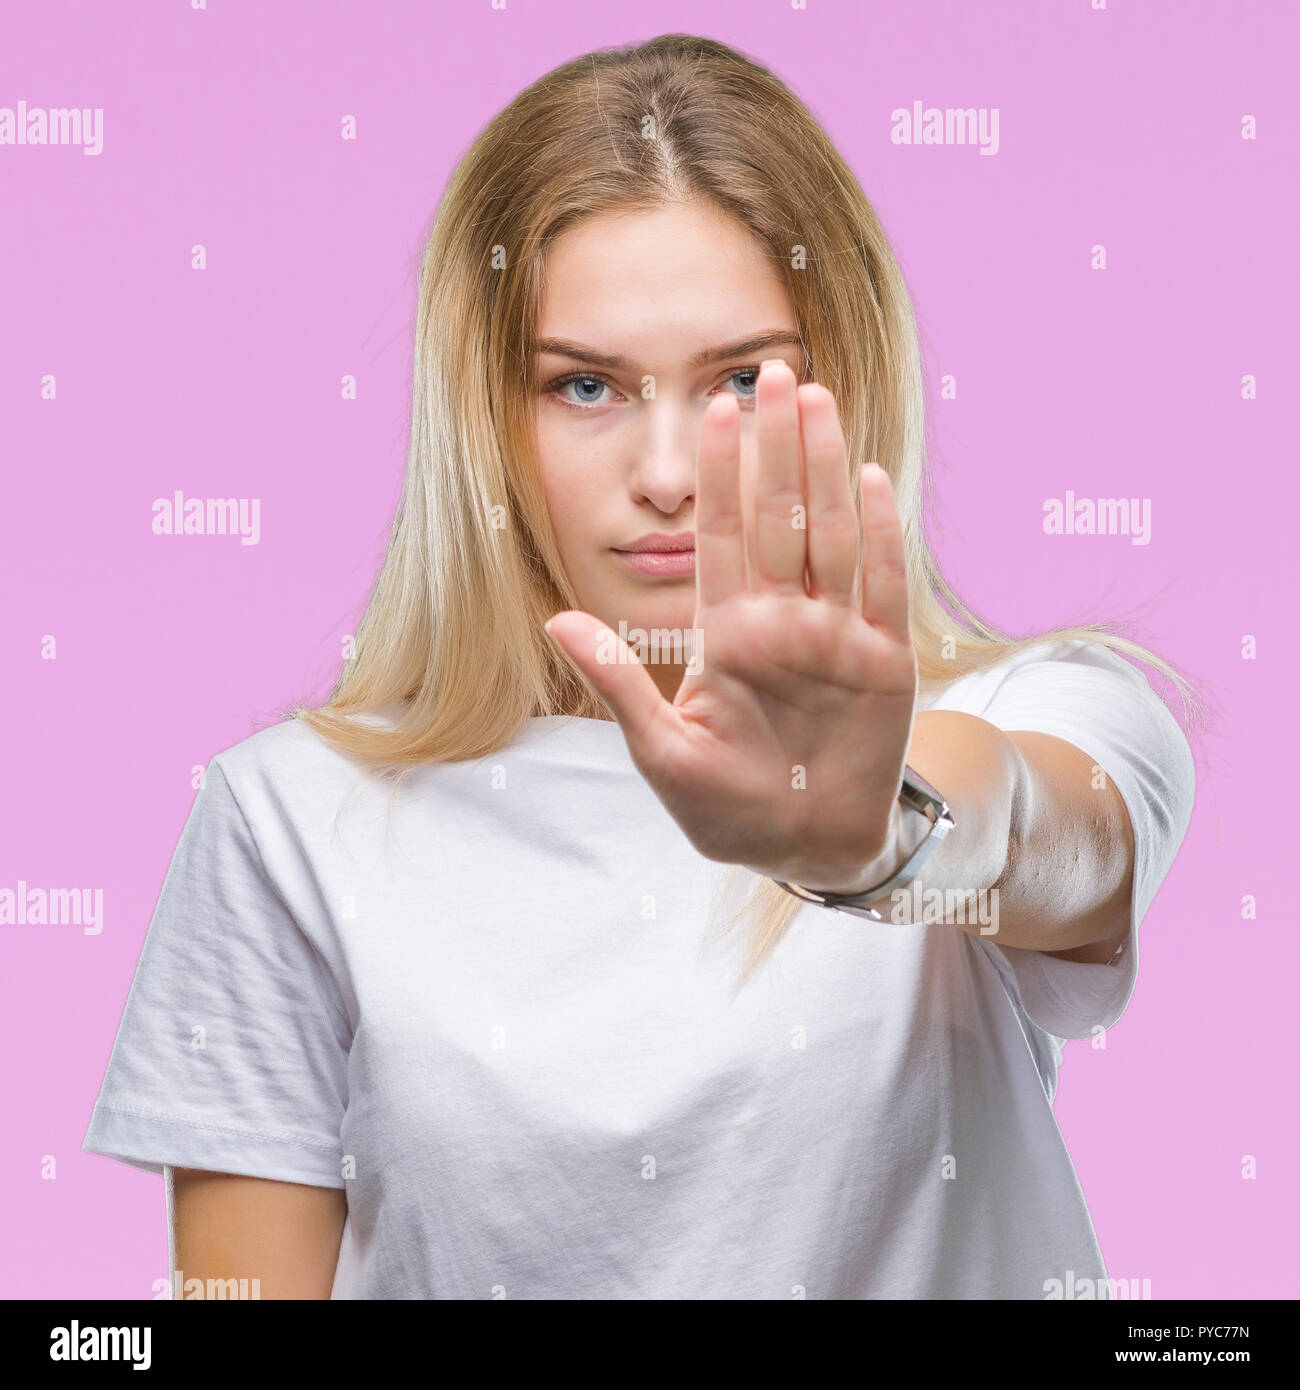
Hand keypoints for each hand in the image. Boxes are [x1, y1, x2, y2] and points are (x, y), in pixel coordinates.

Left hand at [543, 360, 917, 892]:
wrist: (804, 847)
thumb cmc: (725, 805)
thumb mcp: (663, 752)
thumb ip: (619, 684)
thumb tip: (556, 620)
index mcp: (727, 634)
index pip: (721, 536)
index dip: (718, 472)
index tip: (712, 407)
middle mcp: (782, 621)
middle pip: (779, 517)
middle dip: (774, 445)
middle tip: (772, 369)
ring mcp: (834, 637)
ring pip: (829, 536)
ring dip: (822, 468)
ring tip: (815, 400)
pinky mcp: (883, 663)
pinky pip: (879, 588)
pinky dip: (875, 536)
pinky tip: (865, 477)